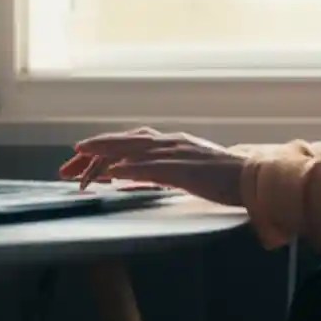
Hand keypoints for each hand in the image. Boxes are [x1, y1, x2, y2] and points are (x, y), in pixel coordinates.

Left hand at [65, 128, 247, 206]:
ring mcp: (176, 153)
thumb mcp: (184, 171)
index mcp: (169, 142)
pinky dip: (129, 169)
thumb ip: (157, 171)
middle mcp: (169, 142)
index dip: (100, 149)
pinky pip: (152, 168)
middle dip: (92, 152)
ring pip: (132, 150)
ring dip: (103, 157)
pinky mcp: (184, 169)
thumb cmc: (222, 178)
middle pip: (122, 142)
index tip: (76, 161)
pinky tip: (112, 174)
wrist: (254, 178)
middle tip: (66, 166)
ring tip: (79, 163)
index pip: (127, 142)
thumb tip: (125, 177)